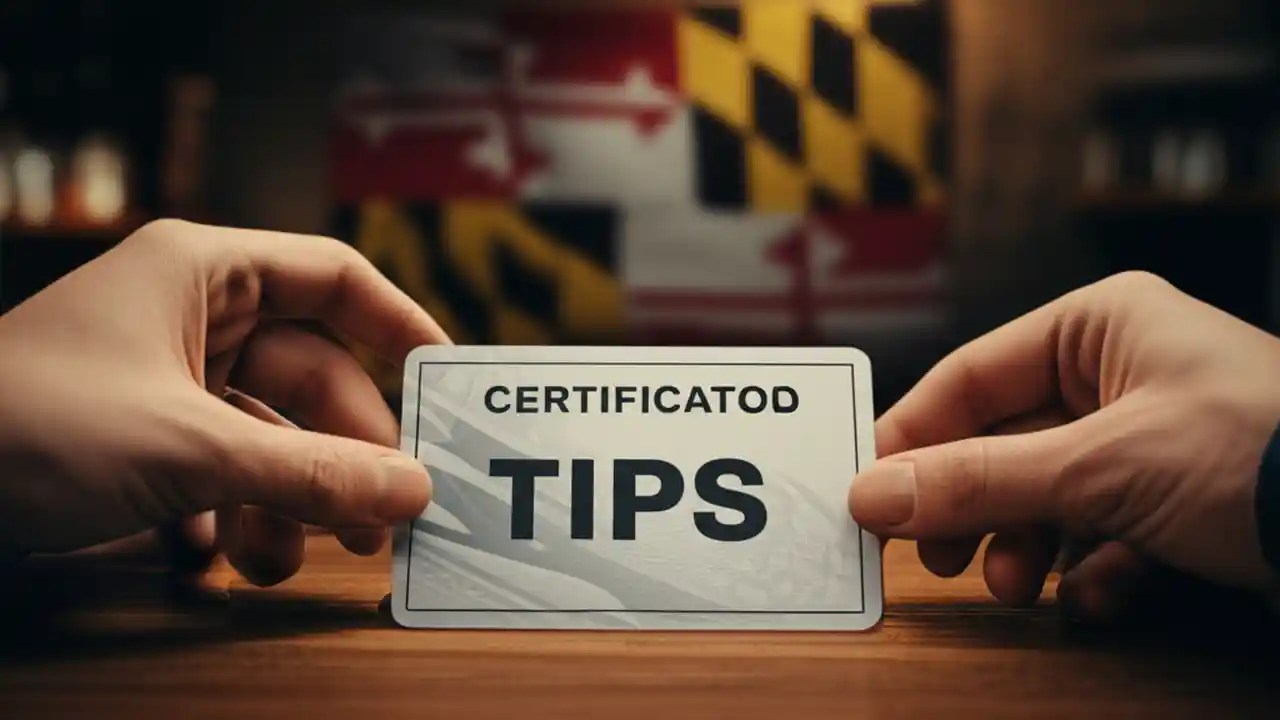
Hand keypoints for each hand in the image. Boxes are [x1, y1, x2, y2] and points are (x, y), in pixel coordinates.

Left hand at [0, 220, 447, 584]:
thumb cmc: (29, 425)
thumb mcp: (190, 450)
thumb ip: (313, 473)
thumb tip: (415, 493)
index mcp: (204, 273)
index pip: (334, 277)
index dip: (400, 324)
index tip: (444, 384)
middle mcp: (188, 317)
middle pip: (309, 377)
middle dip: (339, 454)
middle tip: (377, 520)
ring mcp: (159, 380)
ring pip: (263, 436)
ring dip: (283, 503)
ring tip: (280, 561)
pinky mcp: (133, 439)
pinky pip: (214, 473)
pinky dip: (224, 520)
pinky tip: (208, 560)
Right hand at [849, 272, 1279, 618]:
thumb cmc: (1251, 453)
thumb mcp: (1097, 467)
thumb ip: (975, 481)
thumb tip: (869, 496)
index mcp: (1100, 325)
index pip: (971, 375)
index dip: (913, 436)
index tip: (867, 491)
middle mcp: (1123, 371)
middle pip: (1005, 440)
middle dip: (973, 505)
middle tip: (934, 556)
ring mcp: (1155, 436)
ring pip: (1051, 493)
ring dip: (1028, 546)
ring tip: (1017, 588)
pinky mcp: (1185, 497)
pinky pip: (1109, 532)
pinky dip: (1096, 571)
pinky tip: (1101, 598)